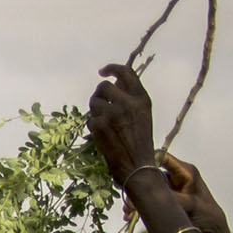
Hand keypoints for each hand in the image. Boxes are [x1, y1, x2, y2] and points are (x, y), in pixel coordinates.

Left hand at [87, 63, 158, 180]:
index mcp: (142, 99)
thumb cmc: (139, 139)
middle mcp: (128, 103)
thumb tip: (112, 84)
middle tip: (101, 103)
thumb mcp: (142, 114)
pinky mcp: (99, 125)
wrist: (136, 163)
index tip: (102, 72)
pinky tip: (104, 134)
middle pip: (104, 86)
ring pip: (94, 102)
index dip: (112, 68)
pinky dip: (94, 125)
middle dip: (99, 93)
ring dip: (95, 110)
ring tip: (105, 122)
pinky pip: (90, 118)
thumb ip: (130, 98)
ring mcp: (112, 114)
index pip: (126, 73)